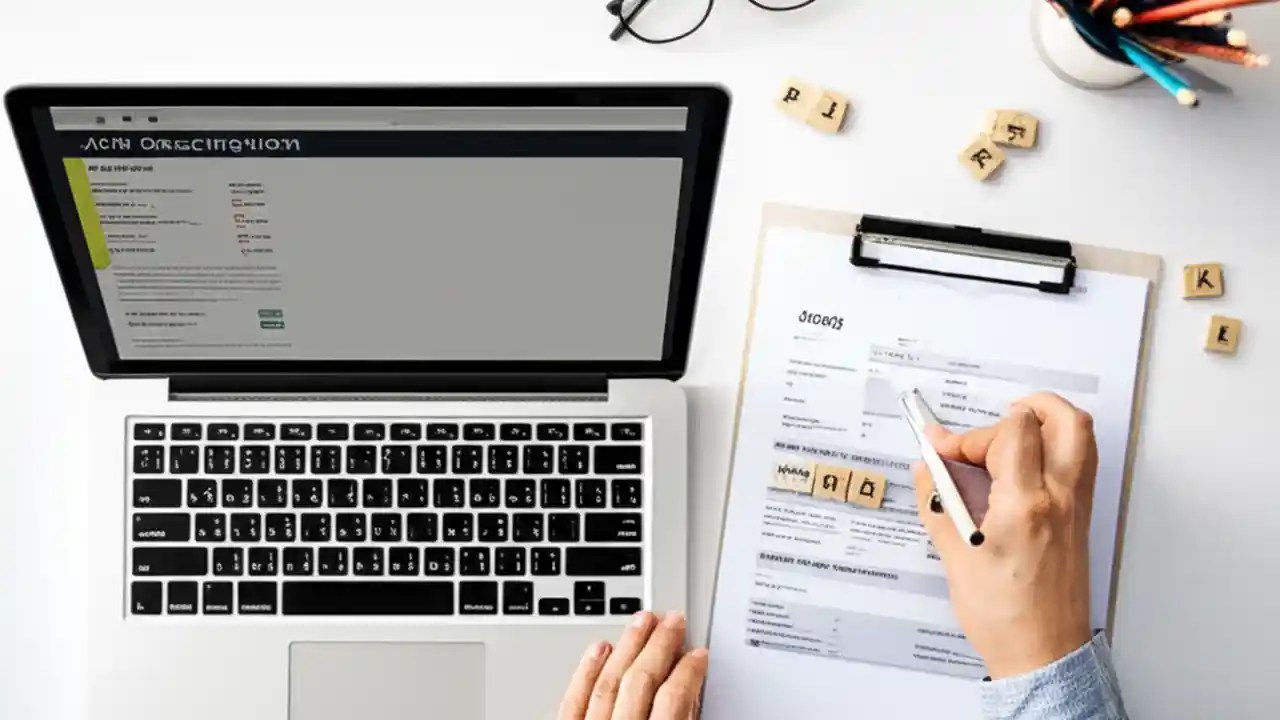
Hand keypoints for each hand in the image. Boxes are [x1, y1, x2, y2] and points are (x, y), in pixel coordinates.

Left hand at [557, 611, 708, 719]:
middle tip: (674, 621)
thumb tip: (690, 695)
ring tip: (642, 621)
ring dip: (627, 646)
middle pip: (640, 680)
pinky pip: (573, 700)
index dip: (689, 671)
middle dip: (660, 645)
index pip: (673, 698)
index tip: (698, 654)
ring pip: (607, 682)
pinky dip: (586, 671)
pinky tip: (599, 648)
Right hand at [911, 392, 1097, 678]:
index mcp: (1026, 505)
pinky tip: (1022, 468)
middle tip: (996, 416)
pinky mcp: (1080, 522)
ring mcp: (1076, 510)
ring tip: (1012, 432)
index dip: (969, 434)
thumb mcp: (956, 558)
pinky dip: (1054, 451)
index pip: (1010, 433)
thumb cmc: (1004, 617)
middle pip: (1065, 421)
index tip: (943, 449)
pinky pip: (1078, 467)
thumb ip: (939, 505)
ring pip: (1080, 440)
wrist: (1042, 655)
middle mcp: (1060, 500)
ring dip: (1048, 424)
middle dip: (1028, 407)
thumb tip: (928, 473)